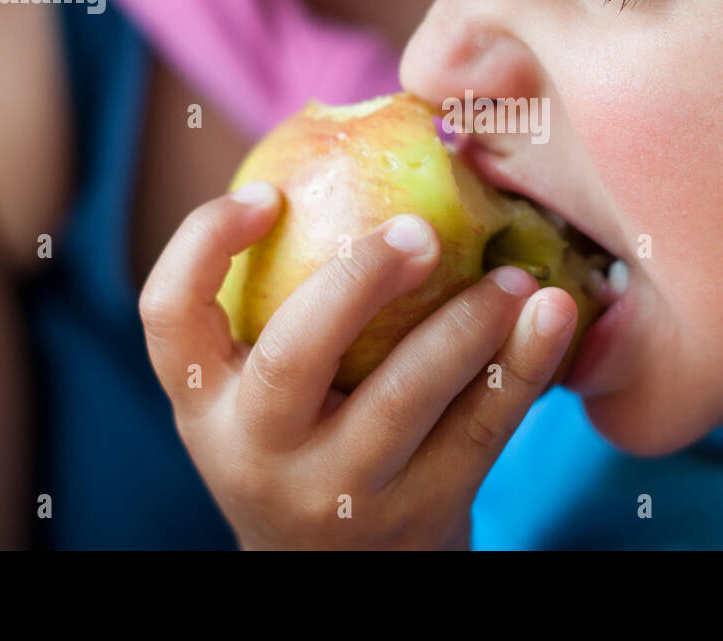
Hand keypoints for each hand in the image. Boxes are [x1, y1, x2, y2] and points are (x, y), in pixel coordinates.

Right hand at [137, 181, 578, 549]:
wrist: (341, 576)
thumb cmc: (307, 444)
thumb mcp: (266, 396)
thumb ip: (286, 306)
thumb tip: (348, 146)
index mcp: (206, 404)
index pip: (167, 318)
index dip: (203, 245)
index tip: (267, 192)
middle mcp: (255, 452)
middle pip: (289, 361)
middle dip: (354, 284)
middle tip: (422, 229)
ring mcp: (338, 493)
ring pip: (400, 400)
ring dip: (464, 326)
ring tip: (515, 276)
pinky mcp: (421, 513)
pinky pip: (479, 431)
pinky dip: (522, 368)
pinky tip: (555, 315)